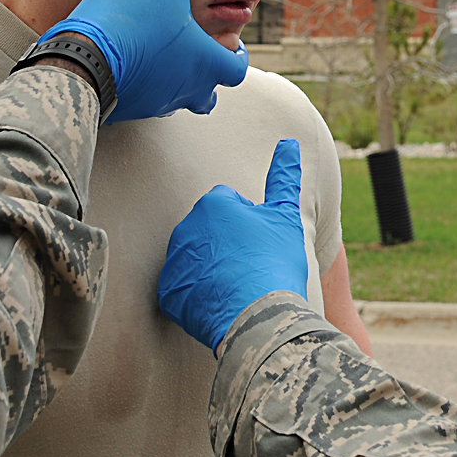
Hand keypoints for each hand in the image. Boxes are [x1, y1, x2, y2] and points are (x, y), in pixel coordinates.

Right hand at [44, 0, 247, 120]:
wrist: (79, 58)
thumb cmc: (130, 19)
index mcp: (204, 64)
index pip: (236, 70)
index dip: (237, 54)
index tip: (230, 41)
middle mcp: (183, 91)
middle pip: (207, 95)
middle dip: (206, 74)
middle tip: (196, 53)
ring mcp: (152, 103)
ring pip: (174, 99)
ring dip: (174, 80)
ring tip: (162, 54)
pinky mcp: (123, 106)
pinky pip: (141, 99)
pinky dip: (142, 83)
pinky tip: (128, 59)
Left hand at [159, 138, 309, 349]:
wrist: (259, 315)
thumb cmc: (275, 262)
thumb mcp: (285, 217)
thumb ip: (284, 177)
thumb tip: (288, 142)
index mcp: (213, 203)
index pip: (230, 204)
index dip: (249, 224)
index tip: (260, 244)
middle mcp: (186, 227)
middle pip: (210, 231)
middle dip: (226, 243)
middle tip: (250, 265)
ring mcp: (174, 260)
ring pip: (197, 258)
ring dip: (213, 267)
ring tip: (238, 285)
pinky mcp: (168, 292)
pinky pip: (184, 288)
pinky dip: (199, 294)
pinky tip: (221, 302)